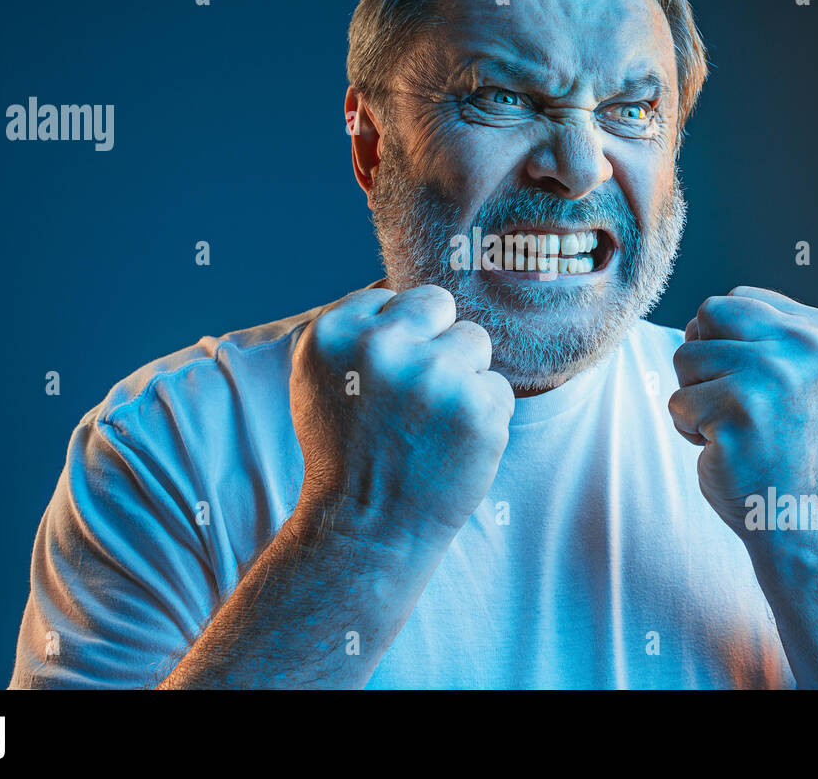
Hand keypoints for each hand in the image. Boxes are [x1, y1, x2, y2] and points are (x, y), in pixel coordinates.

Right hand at [290, 284, 514, 545]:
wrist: (365, 529)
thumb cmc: (346, 451)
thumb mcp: (319, 379)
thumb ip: (354, 328)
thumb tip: (404, 289)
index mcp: (335, 332)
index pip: (394, 297)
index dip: (397, 339)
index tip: (384, 379)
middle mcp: (383, 346)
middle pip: (438, 304)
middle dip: (435, 341)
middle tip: (417, 393)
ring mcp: (434, 376)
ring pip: (475, 340)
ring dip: (463, 375)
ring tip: (433, 420)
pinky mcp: (478, 409)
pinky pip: (498, 387)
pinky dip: (484, 415)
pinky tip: (453, 444)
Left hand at [669, 286, 817, 537]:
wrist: (797, 511)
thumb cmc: (778, 438)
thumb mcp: (784, 368)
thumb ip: (751, 333)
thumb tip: (697, 322)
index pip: (733, 300)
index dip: (726, 344)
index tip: (760, 386)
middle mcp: (803, 346)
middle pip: (705, 316)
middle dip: (704, 360)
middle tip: (738, 402)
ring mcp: (772, 378)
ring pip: (685, 357)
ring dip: (695, 397)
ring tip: (734, 425)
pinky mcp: (739, 413)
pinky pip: (677, 402)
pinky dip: (689, 428)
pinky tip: (726, 446)